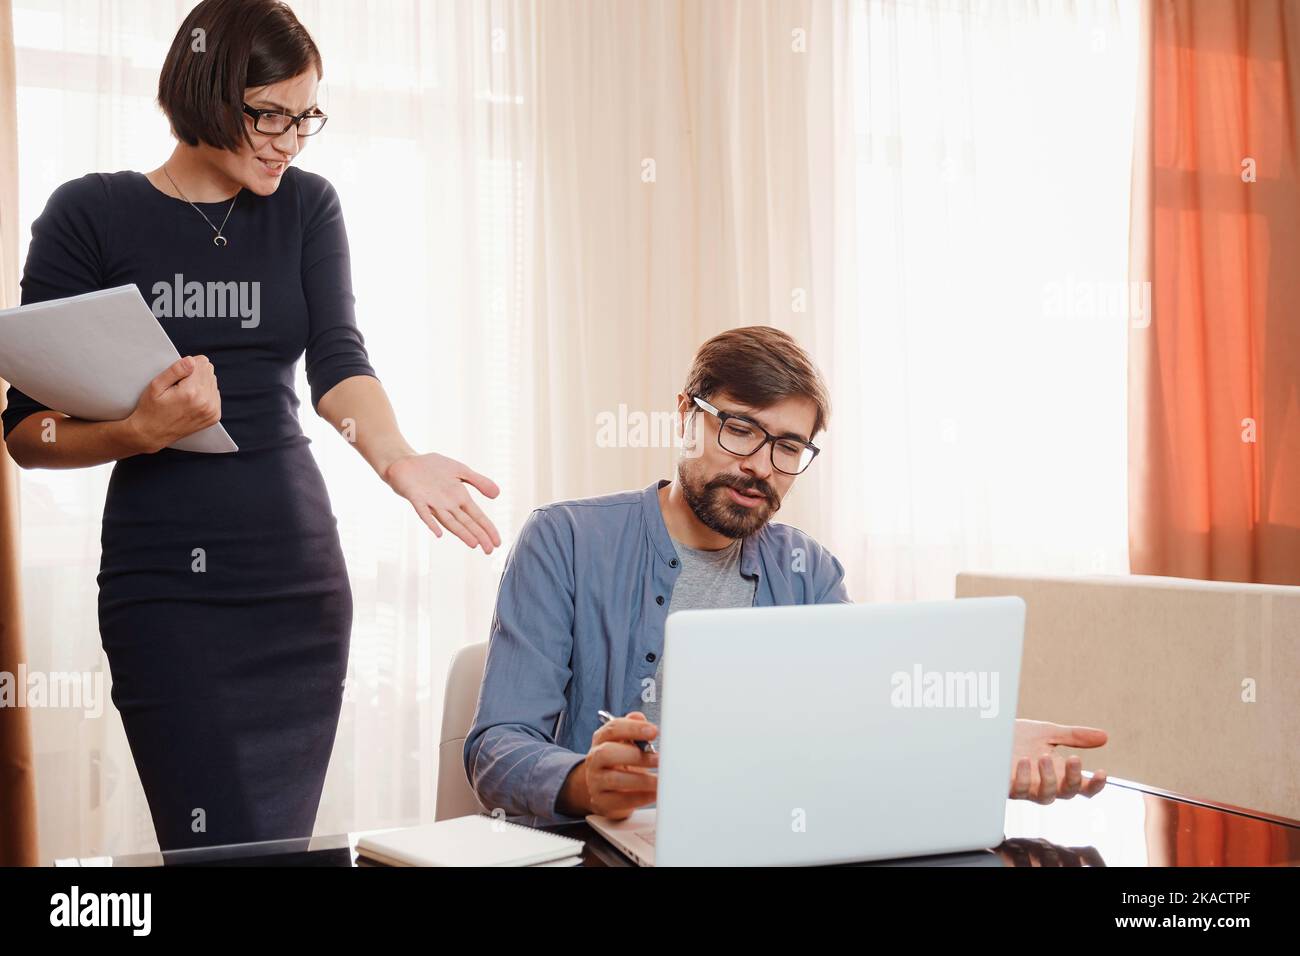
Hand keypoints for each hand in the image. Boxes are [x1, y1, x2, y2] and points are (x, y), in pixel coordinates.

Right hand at [127, 355, 220, 452]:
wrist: (153, 434)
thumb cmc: (151, 408)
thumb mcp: (156, 386)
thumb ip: (175, 371)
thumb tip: (192, 360)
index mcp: (191, 392)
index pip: (202, 362)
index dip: (188, 365)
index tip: (177, 375)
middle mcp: (205, 402)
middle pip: (209, 371)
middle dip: (195, 374)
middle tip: (179, 386)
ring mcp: (212, 410)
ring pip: (213, 382)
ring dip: (200, 385)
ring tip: (184, 395)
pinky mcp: (215, 416)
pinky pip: (215, 394)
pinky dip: (205, 395)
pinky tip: (191, 401)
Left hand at [383, 452, 501, 552]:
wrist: (406, 462)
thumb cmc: (433, 467)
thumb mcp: (461, 470)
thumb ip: (479, 481)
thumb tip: (498, 494)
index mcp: (460, 498)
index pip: (477, 516)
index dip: (487, 528)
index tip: (498, 543)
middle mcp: (448, 505)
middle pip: (466, 522)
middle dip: (478, 535)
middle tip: (489, 551)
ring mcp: (432, 503)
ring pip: (449, 521)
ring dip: (461, 532)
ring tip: (473, 544)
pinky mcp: (416, 499)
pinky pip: (424, 512)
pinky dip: (431, 522)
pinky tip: (438, 533)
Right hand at [580, 711, 659, 819]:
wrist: (605, 788)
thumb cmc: (621, 762)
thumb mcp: (626, 743)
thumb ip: (633, 729)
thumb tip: (639, 717)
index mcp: (601, 740)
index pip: (613, 729)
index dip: (633, 728)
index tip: (654, 731)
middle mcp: (594, 759)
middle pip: (607, 753)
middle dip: (635, 755)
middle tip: (659, 760)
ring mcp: (595, 781)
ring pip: (614, 779)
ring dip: (642, 779)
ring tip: (660, 780)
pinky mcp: (602, 801)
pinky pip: (620, 800)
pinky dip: (640, 797)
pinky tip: (654, 793)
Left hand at [1009, 718, 1107, 803]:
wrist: (986, 732)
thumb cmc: (1018, 736)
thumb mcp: (1047, 733)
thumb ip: (1074, 736)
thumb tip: (1105, 737)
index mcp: (1058, 773)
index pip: (1082, 787)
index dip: (1095, 785)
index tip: (1101, 771)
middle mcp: (1044, 784)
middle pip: (1066, 793)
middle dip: (1071, 778)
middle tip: (1074, 757)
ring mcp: (1026, 787)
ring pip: (1044, 796)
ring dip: (1048, 778)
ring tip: (1044, 757)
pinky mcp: (1006, 787)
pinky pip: (1018, 791)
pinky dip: (1023, 778)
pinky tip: (1023, 761)